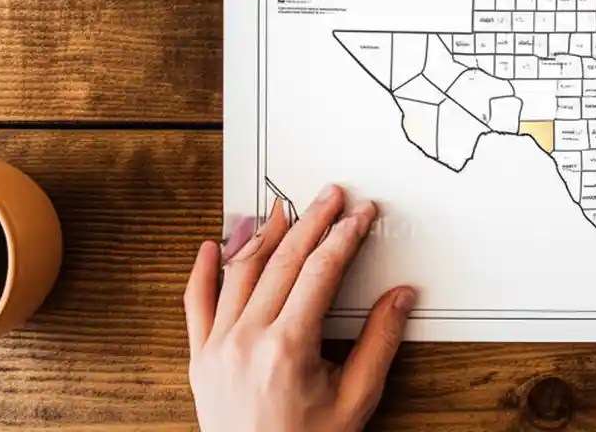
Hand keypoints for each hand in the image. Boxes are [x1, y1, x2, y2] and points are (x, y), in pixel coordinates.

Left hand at [183, 185, 414, 431]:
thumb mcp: (357, 400)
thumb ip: (380, 343)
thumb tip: (400, 297)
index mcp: (288, 347)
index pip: (321, 272)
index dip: (345, 236)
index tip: (362, 214)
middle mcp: (247, 339)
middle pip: (283, 261)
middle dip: (312, 222)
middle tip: (331, 195)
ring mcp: (217, 346)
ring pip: (240, 273)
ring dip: (265, 235)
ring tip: (284, 208)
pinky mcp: (199, 358)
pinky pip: (195, 303)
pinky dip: (202, 270)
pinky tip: (212, 243)